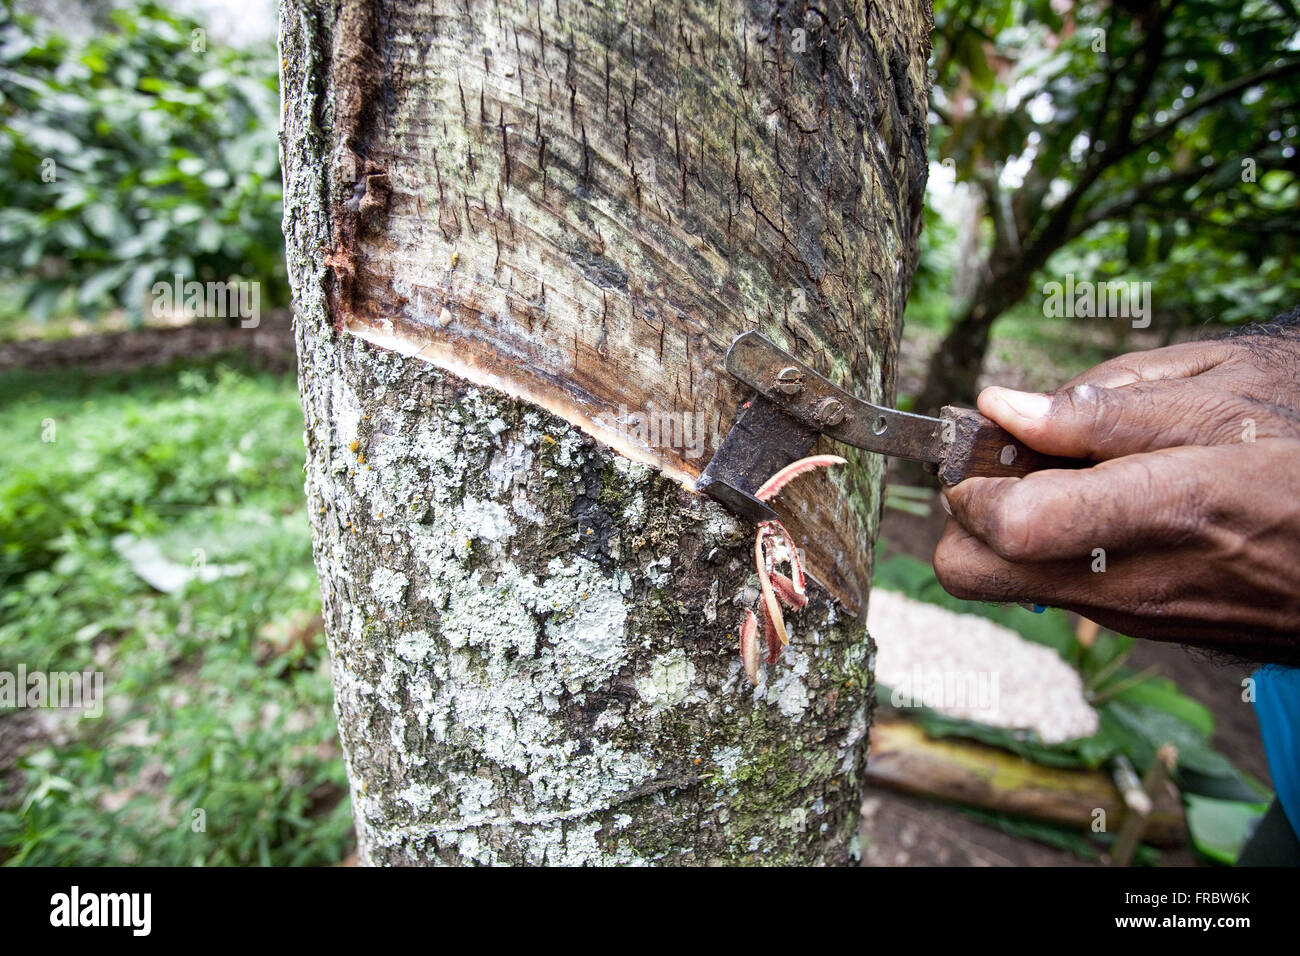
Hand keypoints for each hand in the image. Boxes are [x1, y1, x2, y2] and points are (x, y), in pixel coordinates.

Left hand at [932, 331, 1299, 664]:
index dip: (973, 482)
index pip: (1011, 524)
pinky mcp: (1136, 626)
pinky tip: (1100, 508)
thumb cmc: (1294, 458)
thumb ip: (1099, 411)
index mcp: (1160, 511)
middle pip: (971, 571)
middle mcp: (1134, 580)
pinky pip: (1053, 589)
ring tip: (1067, 479)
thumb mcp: (1216, 402)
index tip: (981, 445)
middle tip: (1007, 464)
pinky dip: (1050, 548)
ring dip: (1006, 531)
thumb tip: (999, 407)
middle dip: (967, 515)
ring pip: (1005, 583)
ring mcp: (1131, 614)